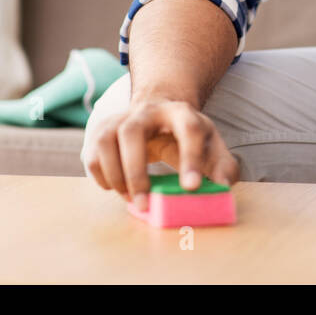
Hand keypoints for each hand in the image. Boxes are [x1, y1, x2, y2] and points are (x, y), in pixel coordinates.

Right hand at [80, 74, 240, 208]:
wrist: (159, 113)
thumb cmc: (187, 135)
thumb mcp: (210, 145)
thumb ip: (222, 165)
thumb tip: (223, 185)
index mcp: (181, 112)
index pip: (188, 130)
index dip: (190, 158)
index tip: (191, 188)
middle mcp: (147, 110)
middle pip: (132, 132)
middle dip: (136, 172)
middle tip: (144, 204)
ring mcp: (121, 118)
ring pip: (106, 141)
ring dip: (115, 176)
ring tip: (131, 198)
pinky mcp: (101, 130)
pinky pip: (92, 154)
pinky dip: (101, 177)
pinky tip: (118, 188)